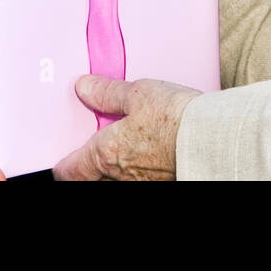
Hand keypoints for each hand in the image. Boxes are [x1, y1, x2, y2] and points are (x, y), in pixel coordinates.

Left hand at [51, 75, 202, 180]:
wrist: (211, 141)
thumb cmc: (174, 118)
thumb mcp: (137, 93)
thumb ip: (107, 92)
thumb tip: (84, 88)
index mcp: (107, 153)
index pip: (71, 170)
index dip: (62, 166)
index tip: (59, 162)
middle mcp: (120, 175)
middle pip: (91, 179)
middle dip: (86, 168)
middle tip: (86, 153)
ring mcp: (142, 182)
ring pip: (116, 178)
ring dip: (113, 166)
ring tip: (118, 147)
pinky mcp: (162, 181)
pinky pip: (139, 176)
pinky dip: (136, 166)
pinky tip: (145, 150)